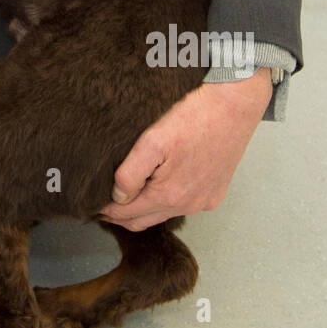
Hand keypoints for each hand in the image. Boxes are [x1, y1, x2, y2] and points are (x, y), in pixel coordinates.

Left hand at [97, 67, 272, 230]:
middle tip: (103, 206)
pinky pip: (186, 205)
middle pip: (144, 221)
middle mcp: (188, 205)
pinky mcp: (215, 193)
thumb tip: (118, 197)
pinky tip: (159, 187)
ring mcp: (204, 201)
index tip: (92, 204)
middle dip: (122, 216)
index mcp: (169, 195)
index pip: (127, 214)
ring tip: (127, 196)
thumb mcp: (152, 141)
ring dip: (145, 209)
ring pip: (165, 214)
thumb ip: (131, 173)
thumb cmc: (194, 118)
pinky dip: (168, 202)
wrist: (234, 106)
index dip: (107, 211)